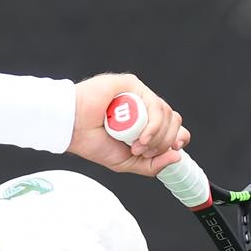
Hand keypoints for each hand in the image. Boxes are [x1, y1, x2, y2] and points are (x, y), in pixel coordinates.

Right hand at [67, 73, 190, 177]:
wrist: (72, 129)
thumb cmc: (93, 142)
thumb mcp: (126, 163)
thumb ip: (151, 165)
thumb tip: (177, 157)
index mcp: (143, 122)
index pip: (173, 126)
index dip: (179, 137)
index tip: (176, 149)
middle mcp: (144, 107)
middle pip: (174, 120)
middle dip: (164, 142)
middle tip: (143, 152)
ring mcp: (139, 94)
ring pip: (167, 113)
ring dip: (157, 136)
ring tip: (137, 146)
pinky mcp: (132, 85)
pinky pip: (154, 104)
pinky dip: (153, 125)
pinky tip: (141, 137)